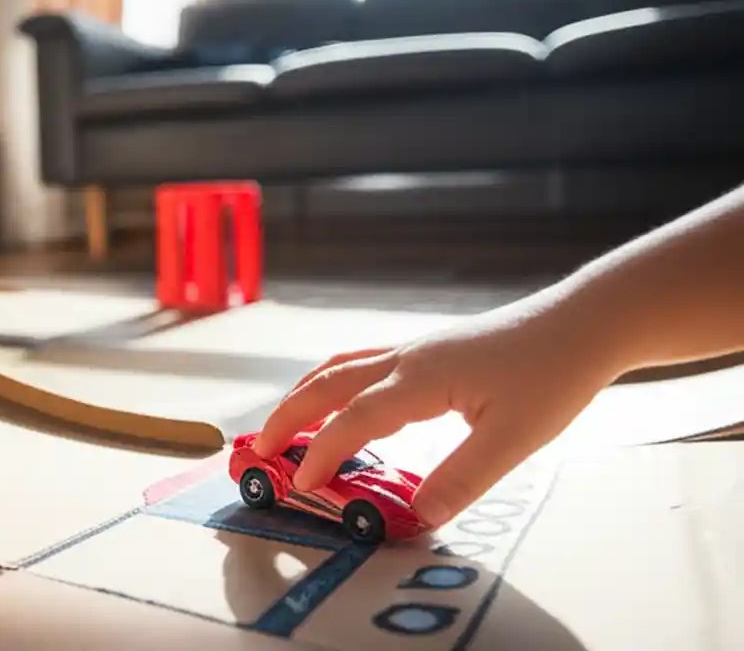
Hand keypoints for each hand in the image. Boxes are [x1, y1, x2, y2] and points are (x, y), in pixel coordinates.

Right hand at [252, 300, 625, 527]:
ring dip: (304, 395)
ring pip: (340, 366)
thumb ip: (462, 478)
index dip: (321, 452)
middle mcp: (407, 358)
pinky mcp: (428, 349)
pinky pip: (362, 361)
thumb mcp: (514, 438)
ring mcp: (414, 349)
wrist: (582, 323)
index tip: (300, 485)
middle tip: (259, 451)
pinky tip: (339, 396)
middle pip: (327, 383)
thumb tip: (417, 517)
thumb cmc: (553, 374)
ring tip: (283, 423)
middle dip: (288, 417)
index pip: (353, 418)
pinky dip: (333, 380)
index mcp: (420, 378)